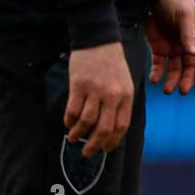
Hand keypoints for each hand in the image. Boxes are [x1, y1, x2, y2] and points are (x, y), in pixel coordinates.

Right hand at [65, 41, 134, 156]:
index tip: (105, 150)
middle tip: (87, 153)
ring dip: (78, 135)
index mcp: (127, 95)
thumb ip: (120, 103)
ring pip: (86, 122)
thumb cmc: (112, 64)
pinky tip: (68, 124)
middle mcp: (113, 95)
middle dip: (94, 145)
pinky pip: (73, 110)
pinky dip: (69, 121)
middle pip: (104, 129)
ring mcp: (95, 90)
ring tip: (74, 139)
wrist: (99, 40)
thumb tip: (111, 130)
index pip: (121, 126)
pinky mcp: (78, 85)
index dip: (112, 142)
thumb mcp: (125, 82)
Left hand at [147, 0, 194, 93]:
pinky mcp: (159, 47)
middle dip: (187, 78)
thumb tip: (194, 54)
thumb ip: (188, 34)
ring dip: (173, 79)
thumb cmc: (174, 0)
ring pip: (175, 68)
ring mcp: (174, 46)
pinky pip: (160, 64)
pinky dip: (158, 73)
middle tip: (182, 91)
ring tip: (167, 90)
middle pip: (191, 65)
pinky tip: (154, 80)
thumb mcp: (184, 15)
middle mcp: (189, 42)